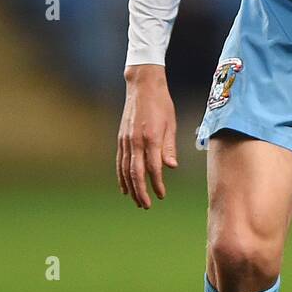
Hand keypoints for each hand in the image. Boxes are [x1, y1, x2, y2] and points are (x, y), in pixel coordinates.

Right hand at [117, 66, 177, 207]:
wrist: (143, 86)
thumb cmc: (161, 104)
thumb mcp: (170, 124)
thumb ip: (169, 147)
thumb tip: (171, 167)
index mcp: (150, 138)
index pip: (153, 168)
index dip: (157, 184)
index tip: (162, 195)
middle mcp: (135, 141)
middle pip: (136, 173)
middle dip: (141, 192)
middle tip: (147, 205)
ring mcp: (125, 140)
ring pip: (125, 170)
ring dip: (131, 187)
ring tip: (137, 201)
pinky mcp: (121, 138)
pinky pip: (120, 161)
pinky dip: (121, 176)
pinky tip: (124, 187)